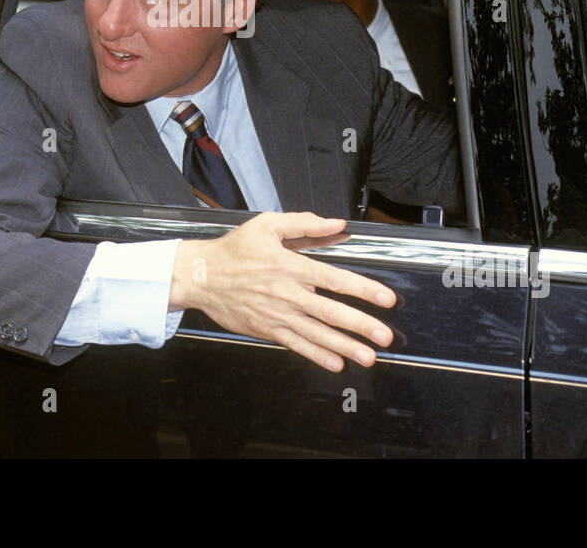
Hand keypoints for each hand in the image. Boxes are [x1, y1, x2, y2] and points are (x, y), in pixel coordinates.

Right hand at [171, 212, 395, 371]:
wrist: (200, 276)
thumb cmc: (234, 249)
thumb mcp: (268, 225)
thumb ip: (305, 224)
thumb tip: (337, 224)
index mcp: (291, 266)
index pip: (335, 280)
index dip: (364, 290)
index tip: (386, 299)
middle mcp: (288, 293)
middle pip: (331, 312)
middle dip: (361, 326)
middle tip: (385, 337)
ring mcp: (277, 315)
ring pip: (317, 334)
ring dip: (345, 347)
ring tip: (368, 358)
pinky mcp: (267, 330)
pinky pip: (296, 345)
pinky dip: (316, 355)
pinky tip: (335, 363)